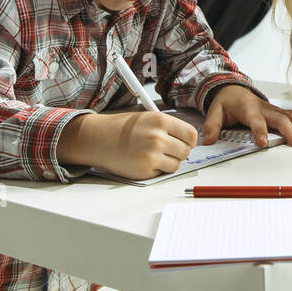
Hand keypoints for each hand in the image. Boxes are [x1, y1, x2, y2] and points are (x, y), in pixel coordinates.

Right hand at [74, 110, 199, 179]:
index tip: (185, 142)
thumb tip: (190, 141)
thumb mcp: (148, 118)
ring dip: (169, 162)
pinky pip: (163, 172)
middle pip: (186, 151)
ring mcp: (151, 155)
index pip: (191, 134)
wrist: (100, 139)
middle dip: (179, 152)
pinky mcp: (145, 169)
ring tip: (154, 155)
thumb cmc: (124, 129)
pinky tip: (144, 161)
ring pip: (176, 164)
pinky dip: (157, 169)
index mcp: (160, 120)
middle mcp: (157, 137)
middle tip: (167, 150)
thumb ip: (169, 127)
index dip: (189, 141)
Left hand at [202, 84, 291, 147]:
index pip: (255, 120)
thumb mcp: (215, 111)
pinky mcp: (278, 111)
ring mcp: (272, 109)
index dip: (259, 130)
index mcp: (247, 107)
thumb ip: (212, 126)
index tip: (263, 142)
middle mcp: (263, 107)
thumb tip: (208, 140)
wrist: (233, 89)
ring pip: (289, 116)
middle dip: (289, 130)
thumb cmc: (226, 102)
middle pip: (279, 118)